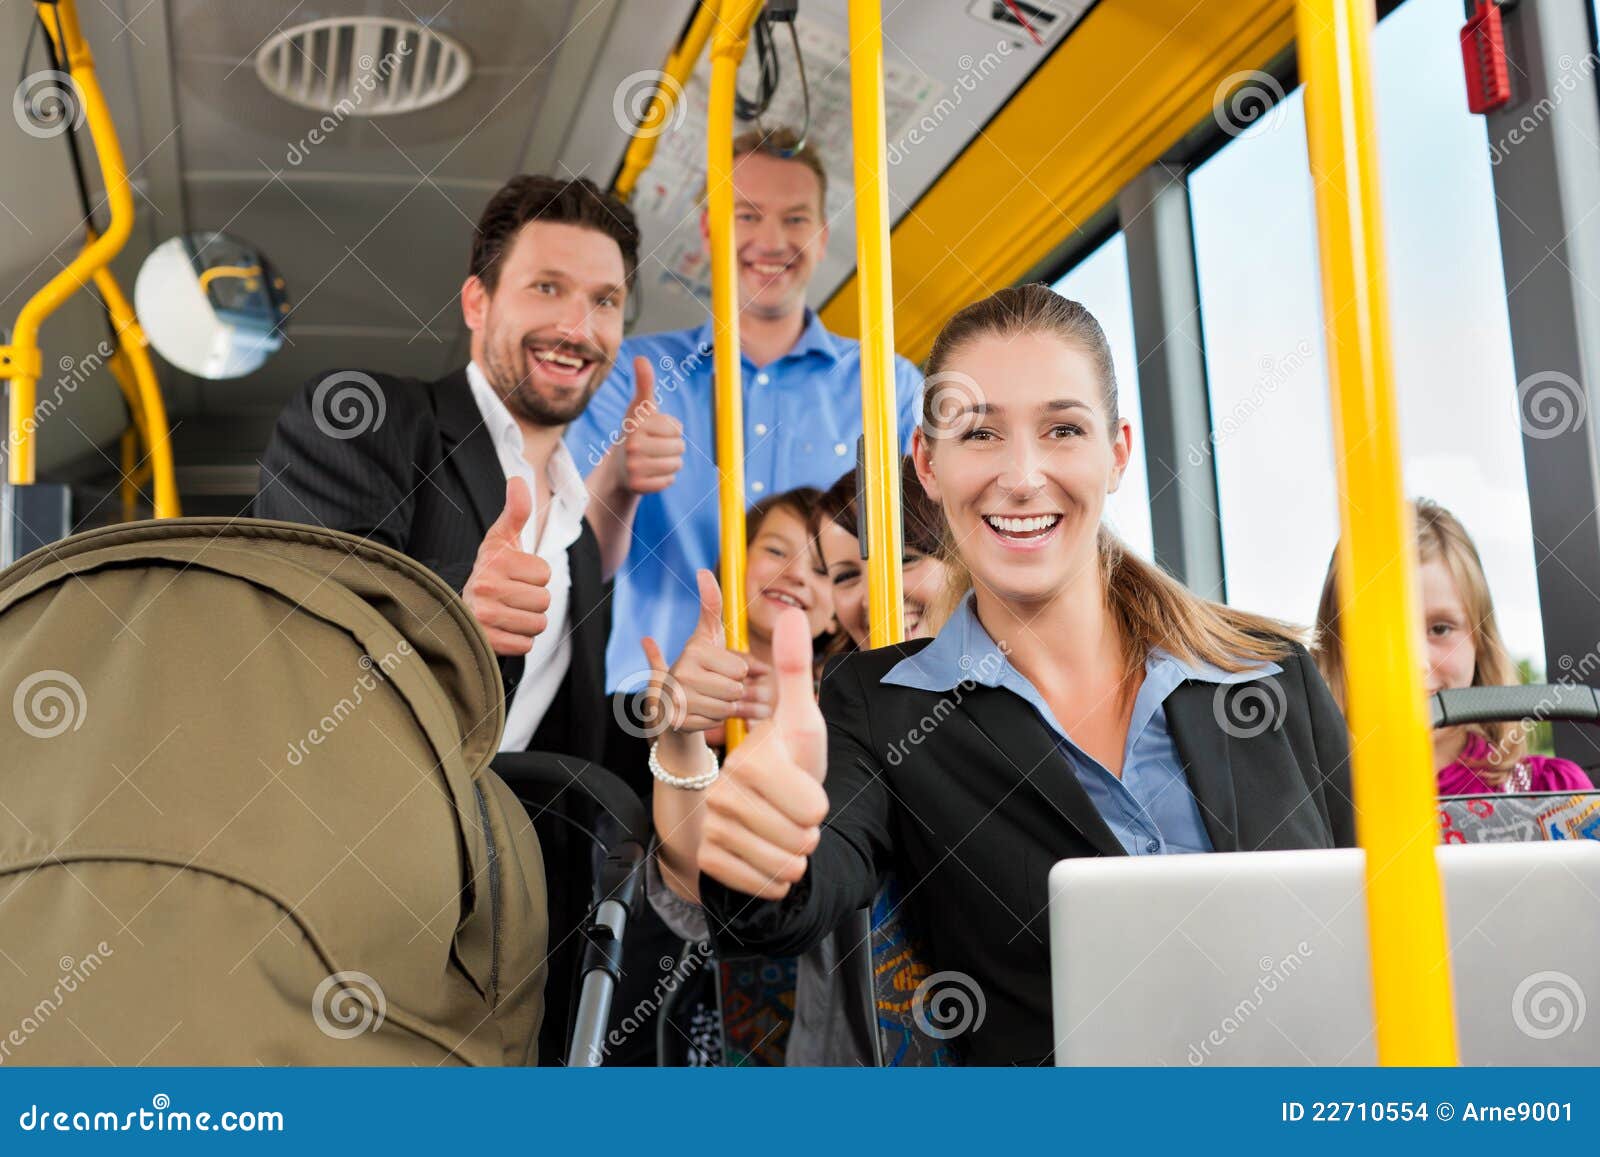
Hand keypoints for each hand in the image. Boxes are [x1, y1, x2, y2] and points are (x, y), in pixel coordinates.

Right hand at [464, 477, 551, 655]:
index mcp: (493, 561)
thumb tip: (517, 481)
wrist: (458, 608)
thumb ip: (515, 512)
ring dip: (528, 621)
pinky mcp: (485, 643)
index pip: (544, 574)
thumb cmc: (491, 570)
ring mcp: (482, 617)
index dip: (536, 576)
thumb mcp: (501, 540)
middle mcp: (484, 587)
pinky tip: (503, 630)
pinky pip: (526, 645)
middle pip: (544, 601)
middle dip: (534, 601)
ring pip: (538, 624)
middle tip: (512, 597)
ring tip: (508, 612)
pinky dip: (519, 641)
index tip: (515, 576)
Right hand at [618, 356, 683, 494]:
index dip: (671, 429)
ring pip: (676, 465)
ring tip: (653, 460)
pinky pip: (669, 481)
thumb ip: (644, 384)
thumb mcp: (639, 409)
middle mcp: (632, 446)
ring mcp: (634, 468)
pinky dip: (663, 479)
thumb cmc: (635, 433)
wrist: (617, 468)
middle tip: (654, 448)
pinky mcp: (638, 486)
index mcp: (636, 425)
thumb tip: (640, 358)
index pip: (677, 428)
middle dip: (672, 447)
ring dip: (670, 463)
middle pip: (679, 447)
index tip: (654, 431)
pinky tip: (650, 474)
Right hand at [642, 569, 770, 733]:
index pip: (742, 669)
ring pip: (727, 708)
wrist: (668, 701)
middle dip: (731, 690)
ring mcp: (678, 700)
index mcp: (694, 651)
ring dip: (723, 706)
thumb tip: (703, 571)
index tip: (718, 669)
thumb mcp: (706, 634)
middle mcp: (682, 673)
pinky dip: (712, 721)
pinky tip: (699, 712)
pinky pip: (716, 723)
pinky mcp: (678, 722)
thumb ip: (710, 604)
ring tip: (706, 698)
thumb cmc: (697, 663)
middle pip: (736, 690)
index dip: (736, 672)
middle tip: (712, 686)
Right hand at [697, 608, 829, 899]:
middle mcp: (720, 795)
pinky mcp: (707, 864)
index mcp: (748, 761)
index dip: (817, 803)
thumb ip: (794, 670)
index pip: (813, 808)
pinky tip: (767, 858)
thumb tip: (790, 610)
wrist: (753, 813)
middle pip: (802, 839)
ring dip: (793, 856)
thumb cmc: (786, 765)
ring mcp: (710, 832)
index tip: (797, 787)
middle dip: (807, 833)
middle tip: (789, 814)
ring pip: (786, 865)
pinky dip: (776, 879)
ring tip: (780, 833)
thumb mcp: (799, 721)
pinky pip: (766, 885)